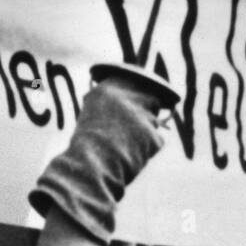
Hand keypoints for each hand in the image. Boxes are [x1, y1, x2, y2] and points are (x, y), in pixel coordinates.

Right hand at [28, 73, 169, 245]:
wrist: (92, 166)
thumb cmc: (89, 145)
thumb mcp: (94, 114)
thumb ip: (113, 103)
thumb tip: (134, 102)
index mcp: (107, 88)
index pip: (134, 80)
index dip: (139, 92)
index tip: (140, 101)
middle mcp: (126, 97)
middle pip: (151, 98)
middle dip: (149, 110)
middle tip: (139, 127)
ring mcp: (141, 115)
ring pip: (154, 121)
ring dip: (146, 132)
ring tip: (127, 146)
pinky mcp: (152, 134)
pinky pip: (157, 140)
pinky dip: (148, 149)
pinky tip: (132, 155)